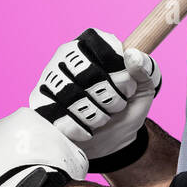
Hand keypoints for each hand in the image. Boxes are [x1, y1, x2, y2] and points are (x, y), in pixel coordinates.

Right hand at [28, 28, 161, 173]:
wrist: (111, 142)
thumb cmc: (126, 107)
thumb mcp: (145, 87)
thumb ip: (146, 68)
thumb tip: (132, 55)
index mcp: (90, 44)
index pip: (101, 44)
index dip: (119, 69)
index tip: (128, 84)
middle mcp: (65, 57)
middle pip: (88, 72)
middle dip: (110, 95)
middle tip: (117, 104)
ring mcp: (48, 81)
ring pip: (72, 95)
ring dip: (97, 114)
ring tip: (102, 118)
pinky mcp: (40, 107)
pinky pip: (61, 118)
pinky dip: (81, 128)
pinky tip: (87, 130)